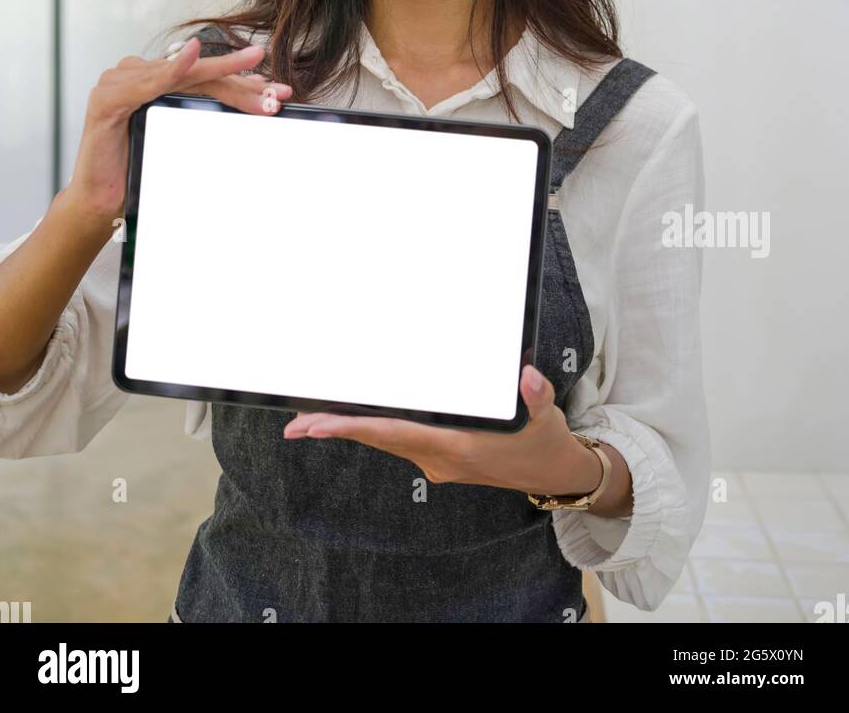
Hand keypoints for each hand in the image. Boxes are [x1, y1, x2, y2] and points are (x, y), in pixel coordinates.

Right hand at [65, 35, 291, 221]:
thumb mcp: (178, 138)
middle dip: (241, 83)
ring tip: (255, 89)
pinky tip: (192, 56)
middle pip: (199, 74)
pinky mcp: (108, 97)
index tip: (275, 92)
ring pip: (182, 74)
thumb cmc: (136, 168)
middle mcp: (138, 73)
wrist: (101, 200)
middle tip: (276, 92)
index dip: (241, 83)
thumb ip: (201, 116)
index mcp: (155, 80)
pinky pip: (148, 81)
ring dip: (223, 78)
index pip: (205, 77)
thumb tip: (249, 105)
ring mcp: (121, 81)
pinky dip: (172, 69)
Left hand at [283, 363, 601, 495]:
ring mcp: (437, 461)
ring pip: (384, 442)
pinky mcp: (439, 458)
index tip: (318, 425)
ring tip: (311, 421)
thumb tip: (526, 376)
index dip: (354, 428)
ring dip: (349, 430)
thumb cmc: (543, 442)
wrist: (553, 472)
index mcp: (456, 447)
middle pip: (378, 439)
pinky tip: (355, 421)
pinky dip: (371, 431)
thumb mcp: (545, 417)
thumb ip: (535, 395)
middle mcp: (439, 458)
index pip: (395, 434)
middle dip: (336, 430)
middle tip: (295, 424)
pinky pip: (396, 442)